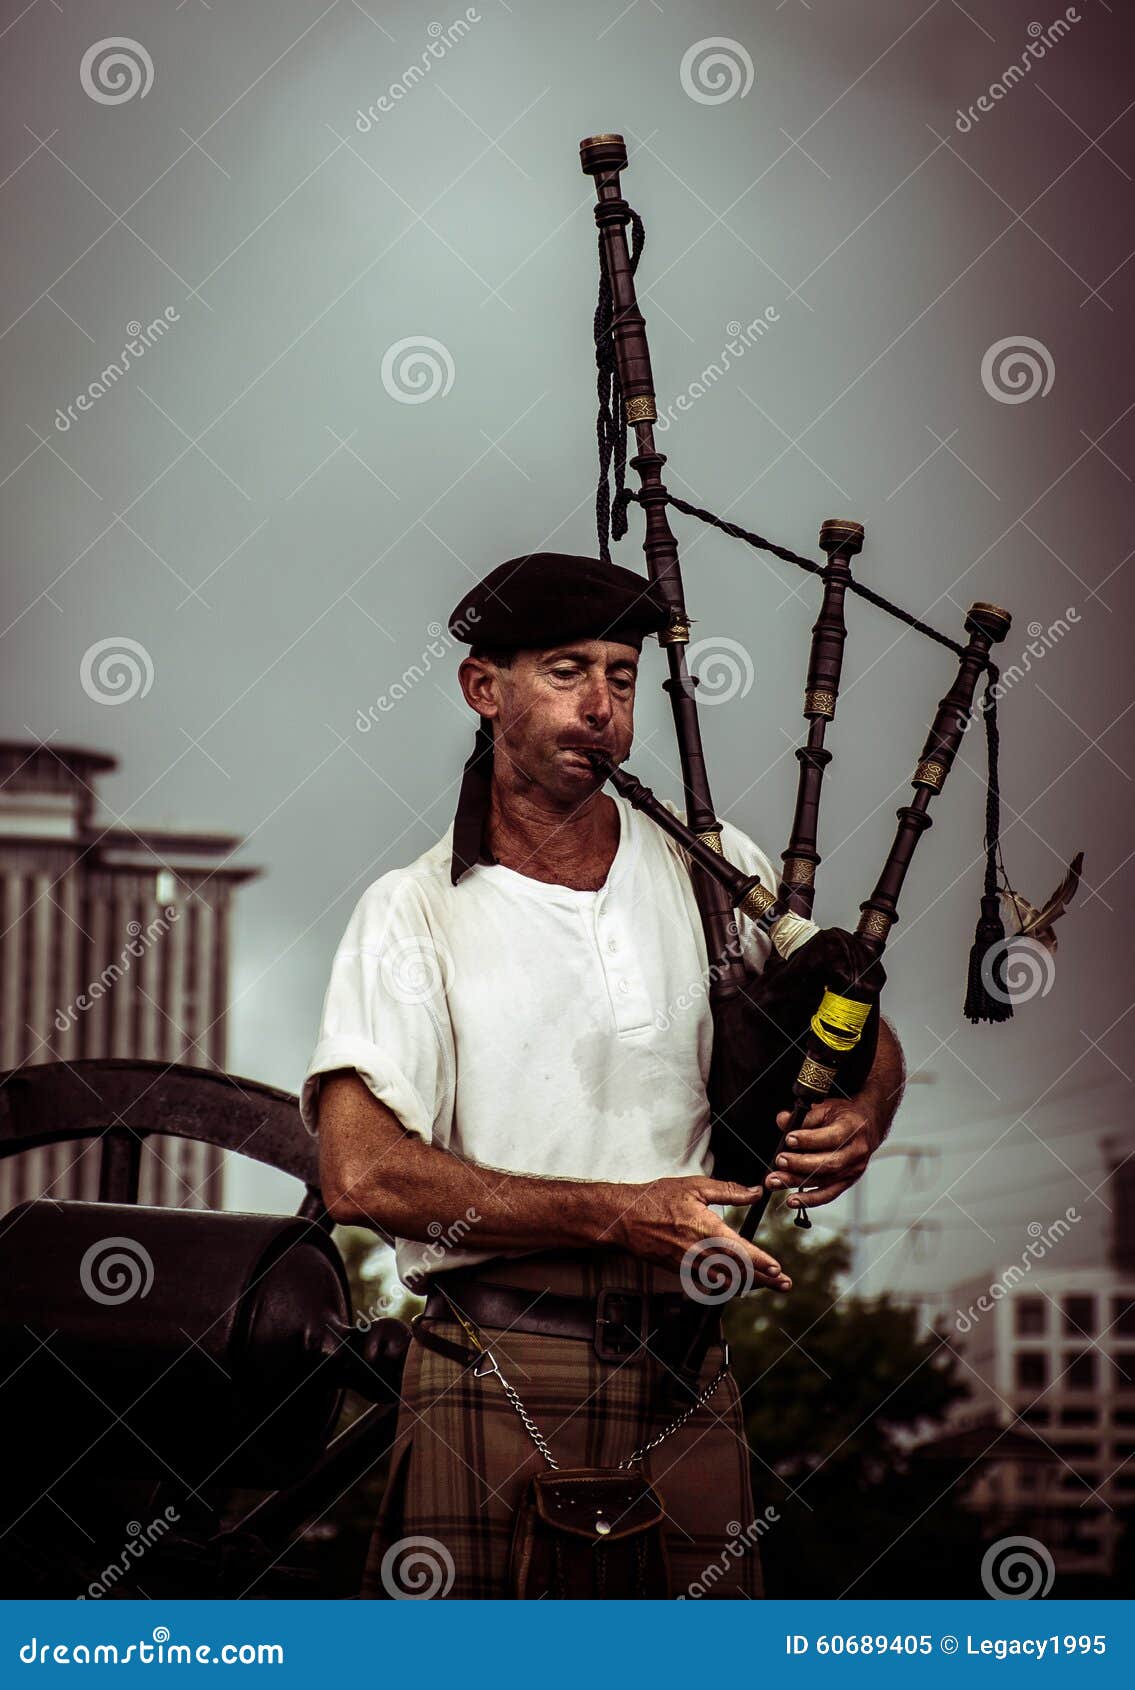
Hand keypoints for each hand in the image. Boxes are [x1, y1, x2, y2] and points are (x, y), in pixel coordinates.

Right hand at [606, 1176, 792, 1292]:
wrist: (624, 1219)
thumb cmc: (657, 1199)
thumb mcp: (694, 1187)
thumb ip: (729, 1190)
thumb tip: (755, 1192)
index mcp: (706, 1230)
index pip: (740, 1251)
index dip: (761, 1263)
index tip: (777, 1270)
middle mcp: (700, 1253)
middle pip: (739, 1272)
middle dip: (764, 1280)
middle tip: (784, 1284)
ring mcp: (689, 1265)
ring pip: (726, 1281)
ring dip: (749, 1284)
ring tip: (769, 1285)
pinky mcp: (680, 1270)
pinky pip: (710, 1280)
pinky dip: (728, 1282)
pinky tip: (739, 1281)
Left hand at [763, 1098, 881, 1211]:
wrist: (866, 1127)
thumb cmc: (843, 1116)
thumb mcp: (826, 1108)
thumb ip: (804, 1116)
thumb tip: (782, 1120)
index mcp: (852, 1129)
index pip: (832, 1137)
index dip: (809, 1140)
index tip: (789, 1139)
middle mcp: (856, 1151)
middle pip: (828, 1163)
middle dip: (800, 1164)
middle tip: (779, 1160)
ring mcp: (853, 1169)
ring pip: (825, 1180)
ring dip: (797, 1182)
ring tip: (775, 1181)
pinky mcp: (847, 1181)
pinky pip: (829, 1194)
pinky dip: (810, 1200)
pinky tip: (792, 1200)